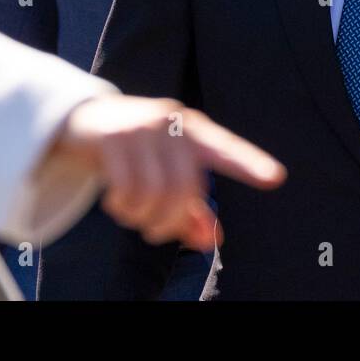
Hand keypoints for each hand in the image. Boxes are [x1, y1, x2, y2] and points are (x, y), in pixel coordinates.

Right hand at [47, 95, 285, 250]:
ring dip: (142, 218)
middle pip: (184, 189)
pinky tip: (116, 204)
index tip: (275, 178)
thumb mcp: (164, 172)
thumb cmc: (136, 150)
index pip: (225, 149)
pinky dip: (122, 209)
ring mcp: (140, 127)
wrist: (84, 119)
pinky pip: (125, 189)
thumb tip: (211, 241)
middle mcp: (170, 123)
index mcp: (192, 131)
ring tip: (133, 216)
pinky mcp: (112, 137)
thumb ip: (190, 207)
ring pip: (154, 193)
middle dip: (169, 222)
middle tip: (155, 232)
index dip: (249, 164)